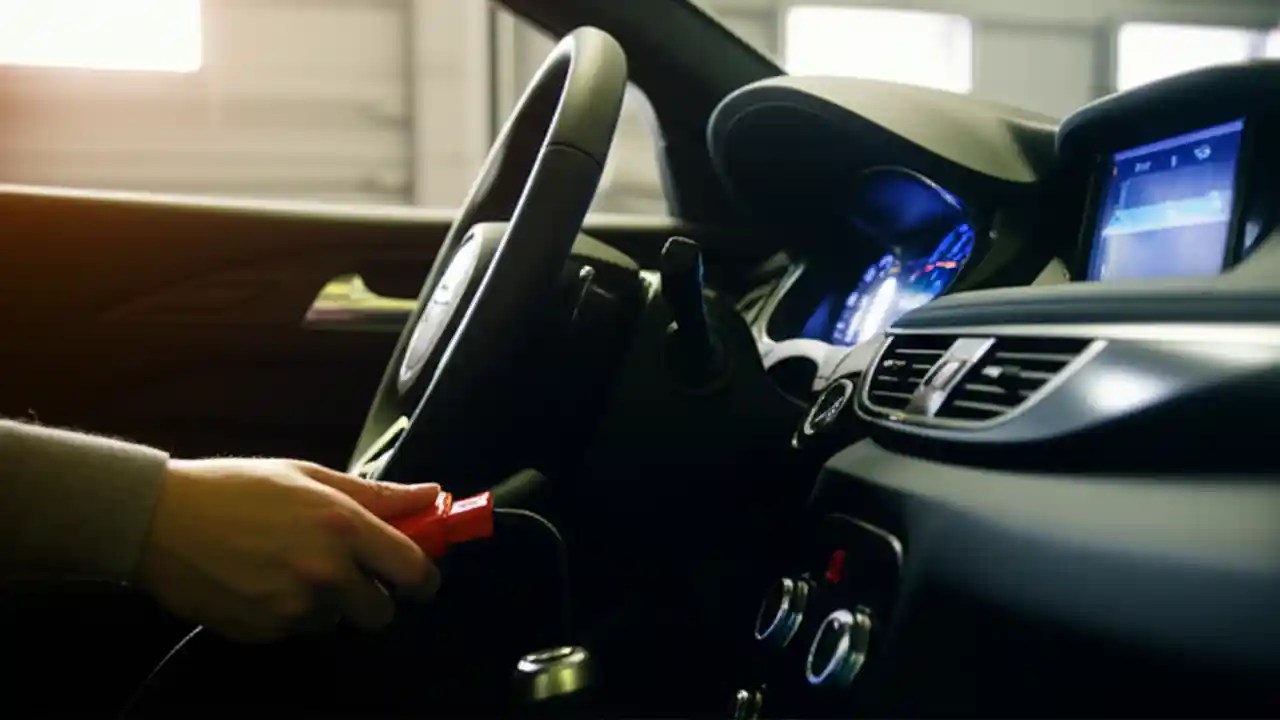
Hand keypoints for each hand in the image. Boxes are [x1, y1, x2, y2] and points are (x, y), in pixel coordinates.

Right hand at [137, 458, 440, 642]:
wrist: (160, 520)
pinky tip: (263, 581)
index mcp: (343, 526)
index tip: (418, 577)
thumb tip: (432, 495)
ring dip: (328, 605)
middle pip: (381, 613)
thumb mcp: (311, 476)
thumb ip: (378, 494)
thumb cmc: (239, 487)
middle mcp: (325, 572)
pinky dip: (290, 614)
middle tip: (351, 574)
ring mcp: (292, 608)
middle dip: (373, 597)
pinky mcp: (263, 632)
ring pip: (336, 623)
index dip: (423, 579)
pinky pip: (297, 631)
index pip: (413, 571)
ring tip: (292, 568)